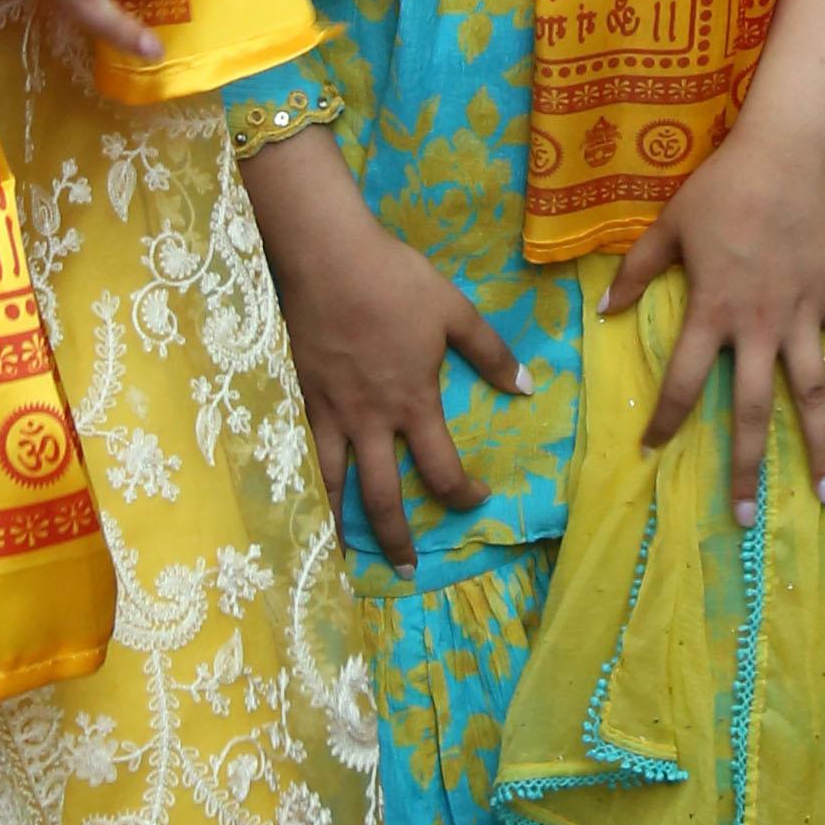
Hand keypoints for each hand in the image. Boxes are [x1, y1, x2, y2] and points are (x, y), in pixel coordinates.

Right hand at [243, 130, 521, 573]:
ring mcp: (329, 412)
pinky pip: (300, 451)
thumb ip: (490, 352)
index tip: (475, 501)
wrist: (327, 256)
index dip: (461, 495)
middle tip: (405, 569)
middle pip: (383, 496)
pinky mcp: (298, 396)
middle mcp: (371, 420)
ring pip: (332, 483)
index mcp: (413, 402)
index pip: (442, 470)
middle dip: (395, 539)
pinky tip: (301, 498)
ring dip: (340, 523)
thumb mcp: (453, 310)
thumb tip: (526, 388)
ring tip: (341, 556)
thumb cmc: (394, 280)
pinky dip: (303, 481)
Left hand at [609, 112, 824, 526]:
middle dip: (746, 465)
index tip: (652, 451)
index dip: (664, 418)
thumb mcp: (668, 226)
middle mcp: (759, 325)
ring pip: (812, 391)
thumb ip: (637, 273)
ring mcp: (802, 314)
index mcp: (713, 311)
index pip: (681, 380)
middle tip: (746, 515)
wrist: (784, 154)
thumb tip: (603, 311)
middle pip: (752, 408)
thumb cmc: (721, 189)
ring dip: (820, 443)